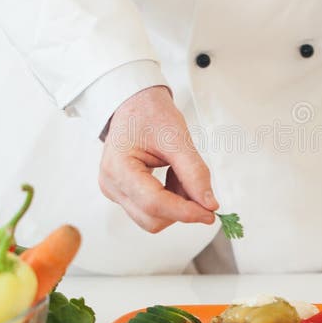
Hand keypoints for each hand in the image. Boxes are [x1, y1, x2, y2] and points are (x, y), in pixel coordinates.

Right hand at [99, 86, 217, 232]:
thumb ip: (194, 173)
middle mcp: (111, 185)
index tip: (210, 213)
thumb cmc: (149, 113)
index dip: (185, 211)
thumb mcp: (177, 138)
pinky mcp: (123, 194)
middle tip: (198, 186)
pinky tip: (172, 177)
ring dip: (176, 205)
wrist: (134, 104)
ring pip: (152, 219)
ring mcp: (115, 191)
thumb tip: (209, 204)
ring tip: (180, 174)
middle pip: (152, 218)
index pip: (154, 203)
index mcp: (118, 168)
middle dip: (181, 208)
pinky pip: (151, 210)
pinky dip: (170, 200)